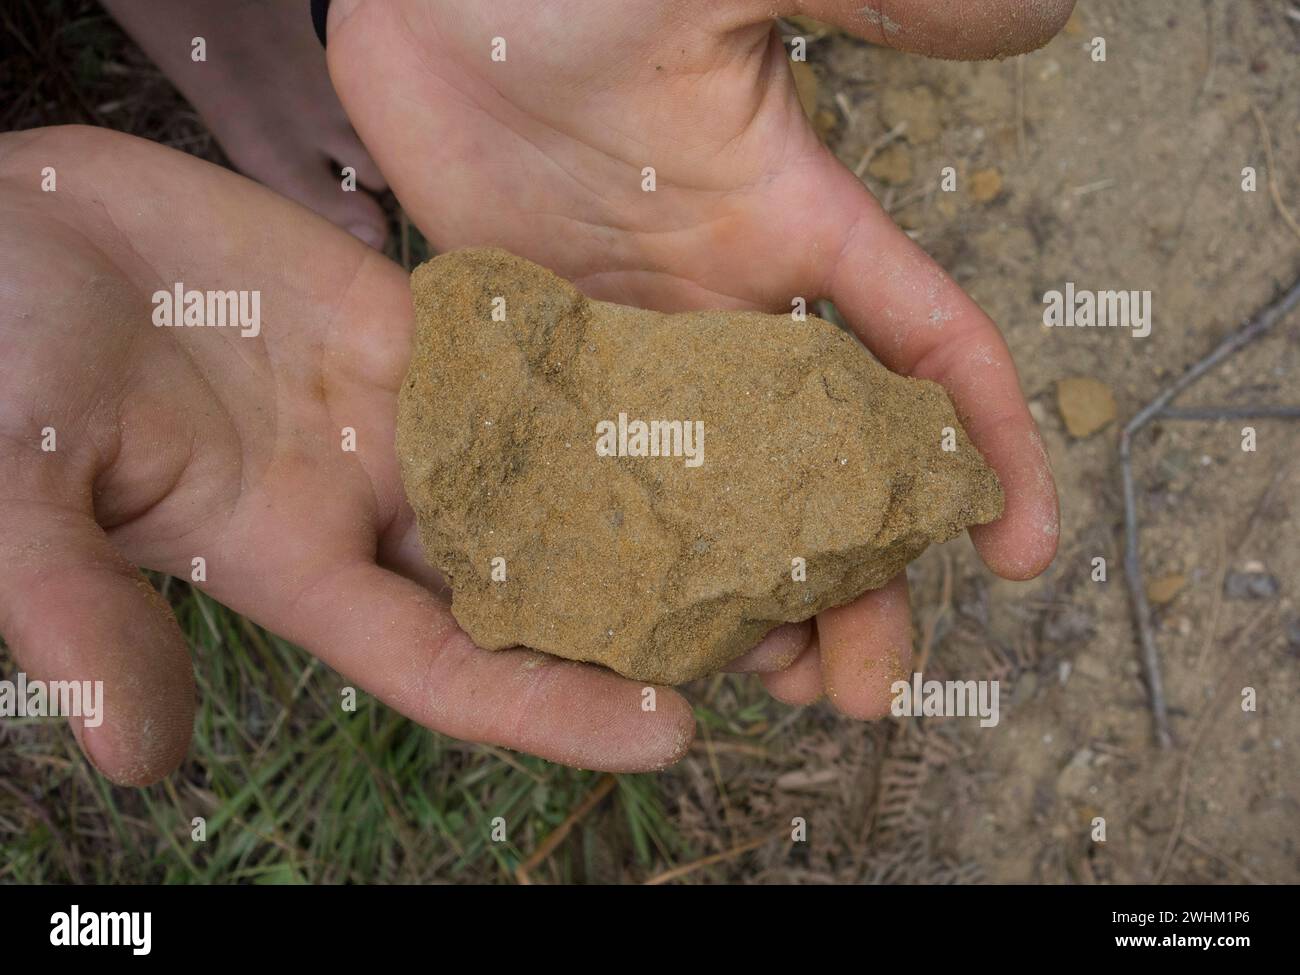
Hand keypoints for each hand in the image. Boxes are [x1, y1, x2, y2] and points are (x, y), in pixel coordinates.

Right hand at [0, 126, 698, 783]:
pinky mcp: (402, 323)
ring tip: (762, 499)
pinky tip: (676, 373)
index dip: (555, 704)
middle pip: (529, 574)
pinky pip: (515, 357)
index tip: (672, 730)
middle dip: (636, 604)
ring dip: (640, 487)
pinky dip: (588, 371)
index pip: (450, 664)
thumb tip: (135, 757)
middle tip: (767, 616)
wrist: (11, 224)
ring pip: (542, 466)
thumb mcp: (16, 488)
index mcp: (292, 563)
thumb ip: (74, 607)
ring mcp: (392, 410)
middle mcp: (364, 500)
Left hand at [326, 0, 1067, 713]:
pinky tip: (620, 624)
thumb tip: (1036, 21)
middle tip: (860, 689)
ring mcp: (626, 336)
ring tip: (757, 684)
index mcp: (794, 221)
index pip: (926, 346)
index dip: (988, 446)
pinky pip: (586, 468)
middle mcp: (721, 301)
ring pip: (705, 493)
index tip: (1018, 553)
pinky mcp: (536, 353)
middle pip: (817, 464)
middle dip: (856, 579)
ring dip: (741, 590)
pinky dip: (612, 546)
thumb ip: (866, 5)